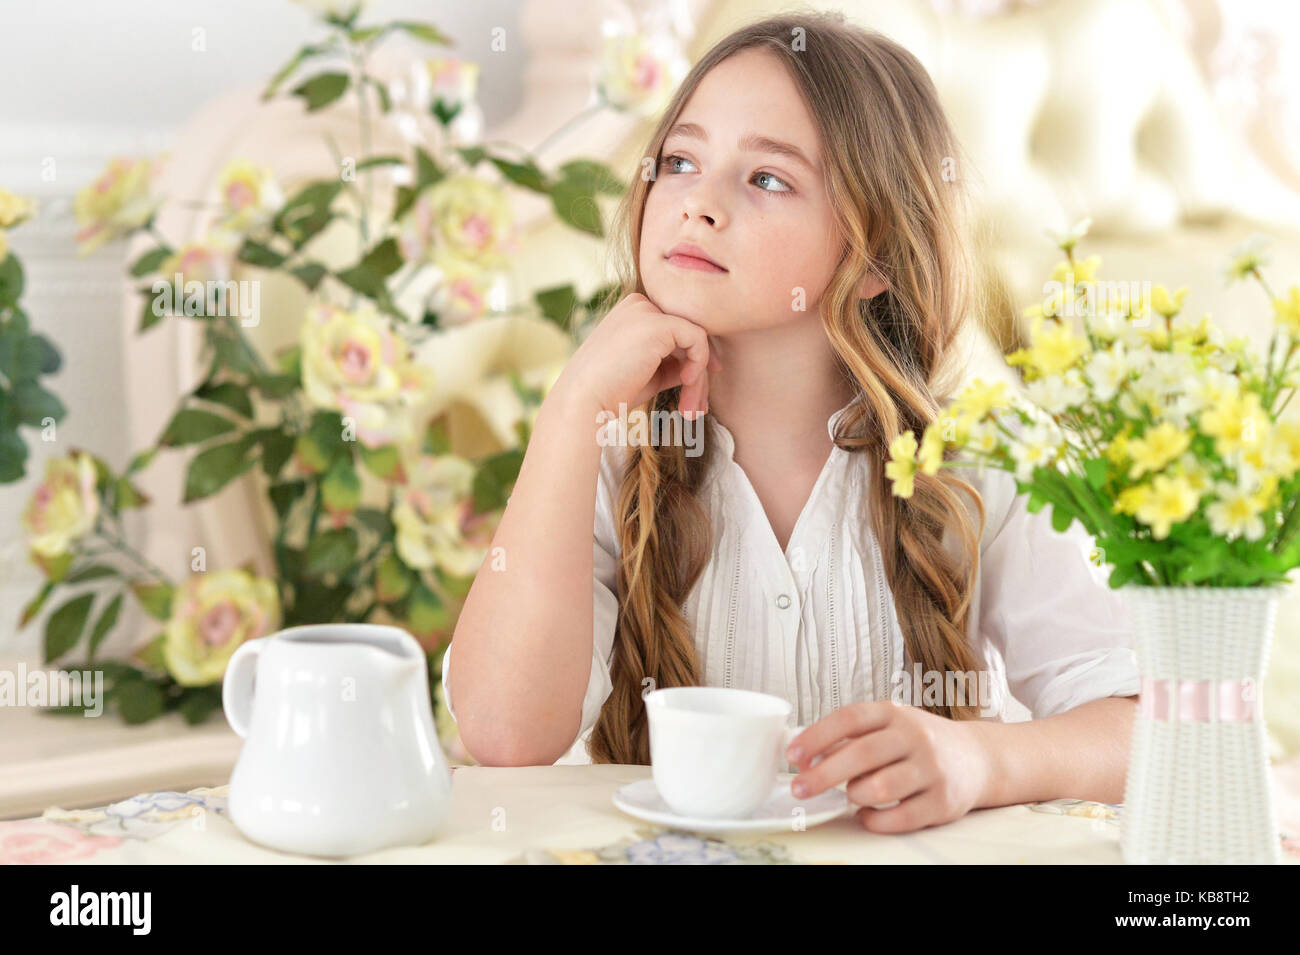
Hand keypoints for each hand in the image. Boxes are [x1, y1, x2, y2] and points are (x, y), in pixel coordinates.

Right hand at [549, 291, 719, 419]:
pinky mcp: (659, 324)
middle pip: (688, 333)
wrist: (585, 399)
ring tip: (692, 409)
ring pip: (696, 339)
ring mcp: (648, 311)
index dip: (692, 359)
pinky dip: (700, 364)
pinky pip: (698, 338)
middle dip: (699, 373)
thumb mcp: (648, 373)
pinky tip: (687, 382)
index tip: (695, 388)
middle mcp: (639, 304)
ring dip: (700, 378)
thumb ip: (673, 363)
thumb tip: (704, 366)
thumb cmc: (610, 391)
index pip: (676, 330)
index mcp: (633, 312)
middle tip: (696, 408)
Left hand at [785, 701, 992, 833]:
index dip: (817, 736)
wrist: (977, 758)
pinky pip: (900, 817)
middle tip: (800, 788)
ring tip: (851, 796)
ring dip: (855, 795)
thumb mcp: (888, 726)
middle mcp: (915, 736)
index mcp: (894, 713)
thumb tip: (805, 754)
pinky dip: (875, 821)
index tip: (793, 755)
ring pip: (880, 787)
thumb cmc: (919, 742)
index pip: (849, 719)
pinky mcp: (943, 801)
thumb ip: (851, 737)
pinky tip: (866, 816)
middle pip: (861, 754)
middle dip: (824, 774)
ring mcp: (931, 769)